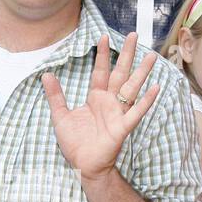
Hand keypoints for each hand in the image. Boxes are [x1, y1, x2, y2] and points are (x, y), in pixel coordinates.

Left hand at [42, 33, 159, 181]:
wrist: (83, 165)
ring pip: (132, 88)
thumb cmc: (75, 143)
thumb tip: (46, 74)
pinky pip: (136, 113)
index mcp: (95, 98)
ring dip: (142, 72)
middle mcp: (109, 102)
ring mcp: (118, 114)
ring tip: (152, 56)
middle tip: (134, 35)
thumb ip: (56, 96)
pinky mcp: (122, 128)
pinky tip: (155, 88)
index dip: (102, 55)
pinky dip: (146, 102)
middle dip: (126, 54)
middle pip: (120, 73)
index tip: (103, 36)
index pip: (100, 71)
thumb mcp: (60, 116)